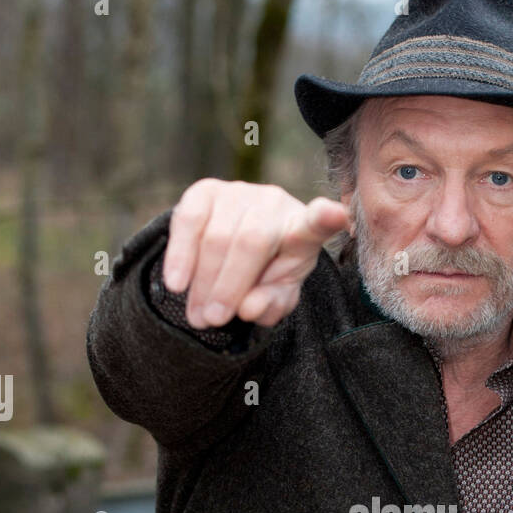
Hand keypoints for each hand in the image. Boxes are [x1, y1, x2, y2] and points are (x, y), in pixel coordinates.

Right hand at [161, 179, 351, 329]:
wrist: (234, 251)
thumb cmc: (266, 276)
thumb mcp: (276, 296)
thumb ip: (270, 304)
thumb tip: (247, 307)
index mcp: (302, 231)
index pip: (315, 225)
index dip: (324, 219)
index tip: (336, 216)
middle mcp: (274, 203)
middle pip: (251, 242)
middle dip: (228, 287)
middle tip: (213, 321)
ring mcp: (239, 192)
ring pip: (217, 237)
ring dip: (203, 283)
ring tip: (198, 317)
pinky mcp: (205, 191)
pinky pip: (188, 222)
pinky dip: (179, 257)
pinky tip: (177, 285)